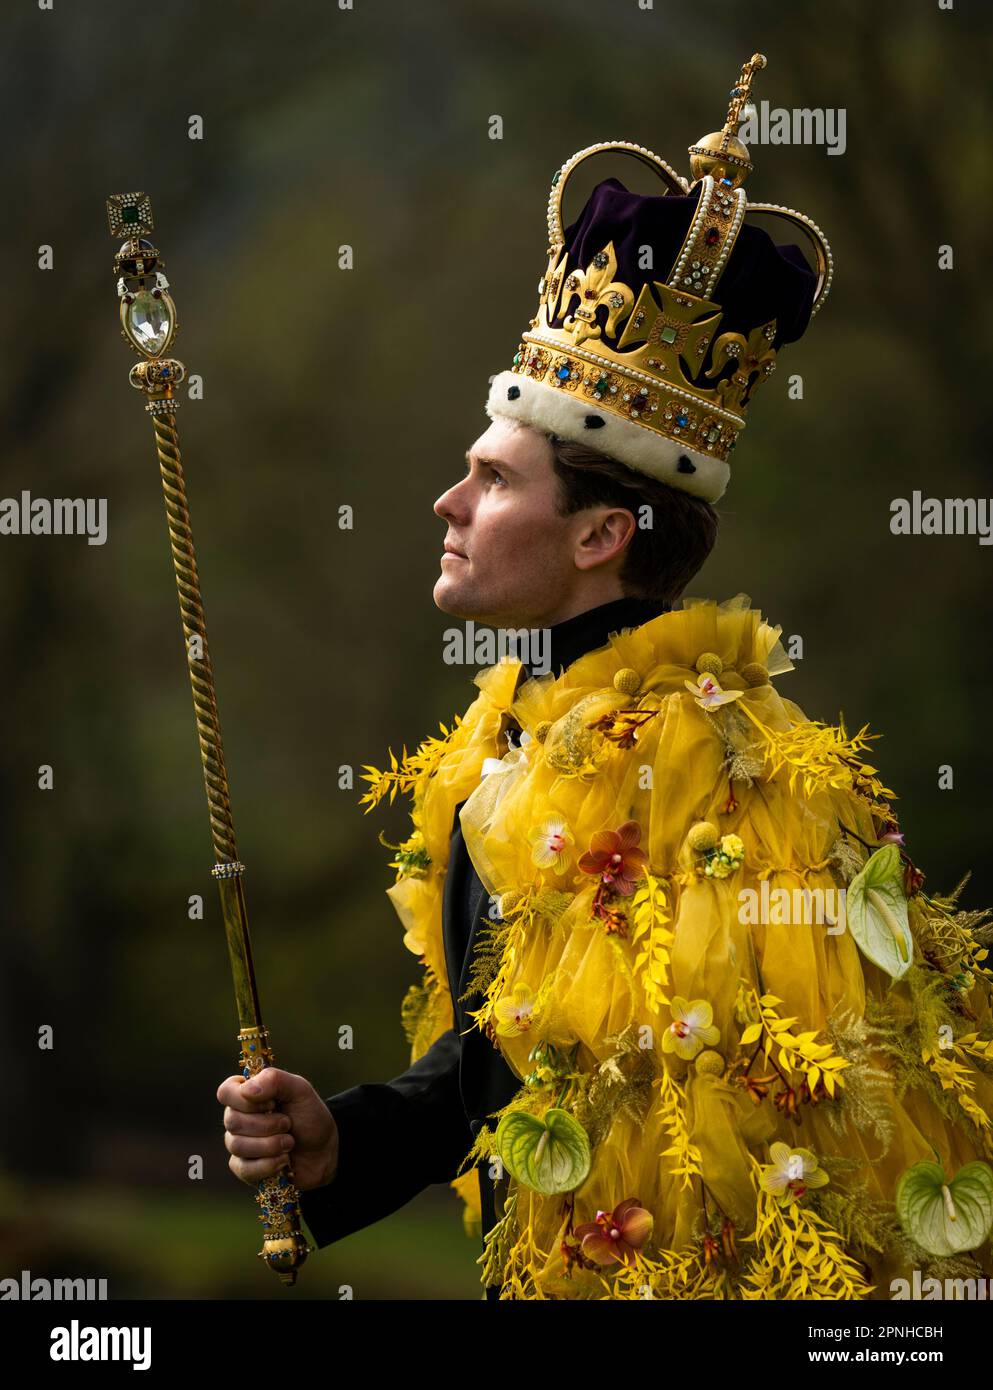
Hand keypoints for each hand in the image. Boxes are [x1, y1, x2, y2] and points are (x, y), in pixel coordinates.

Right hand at [217, 1067, 338, 1191]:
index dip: (246, 1100)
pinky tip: (284, 1160)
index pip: (226, 1092)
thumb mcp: (300, 1090)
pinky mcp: (244, 1169)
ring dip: (271, 1144)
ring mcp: (239, 1145)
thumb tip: (246, 1089)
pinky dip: (269, 1164)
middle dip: (267, 1124)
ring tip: (289, 1143)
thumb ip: (275, 1080)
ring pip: (237, 1145)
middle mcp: (238, 1118)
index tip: (272, 1102)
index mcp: (247, 1095)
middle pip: (232, 1121)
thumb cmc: (309, 1116)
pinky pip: (244, 1169)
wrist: (324, 1151)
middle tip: (288, 1124)